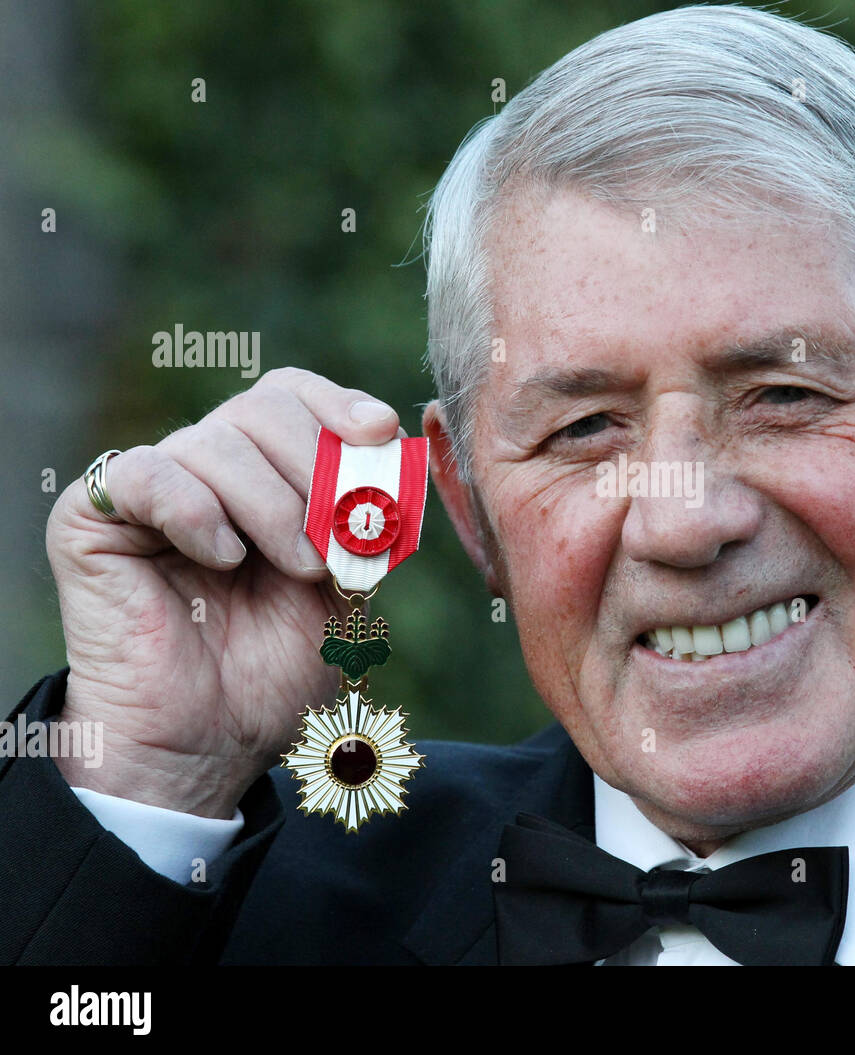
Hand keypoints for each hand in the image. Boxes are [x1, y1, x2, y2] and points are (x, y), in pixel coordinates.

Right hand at [47, 368, 404, 817]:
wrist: (211, 741)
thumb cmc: (276, 668)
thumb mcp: (349, 584)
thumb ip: (367, 516)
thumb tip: (395, 440)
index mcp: (264, 474)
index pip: (293, 395)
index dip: (338, 403)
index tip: (379, 431)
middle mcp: (205, 470)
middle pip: (262, 407)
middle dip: (316, 468)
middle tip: (334, 545)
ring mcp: (150, 491)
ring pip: (215, 441)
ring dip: (273, 507)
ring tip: (298, 570)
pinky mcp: (93, 520)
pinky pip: (145, 474)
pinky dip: (197, 512)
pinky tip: (223, 560)